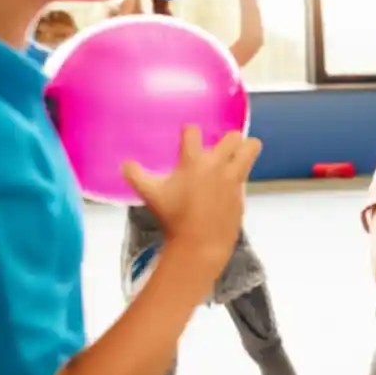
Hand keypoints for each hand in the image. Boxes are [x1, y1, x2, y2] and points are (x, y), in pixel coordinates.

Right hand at [122, 126, 262, 281]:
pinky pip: (247, 172)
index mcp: (193, 161)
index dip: (189, 131)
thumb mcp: (150, 195)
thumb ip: (135, 176)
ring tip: (236, 154)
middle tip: (218, 148)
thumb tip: (125, 164)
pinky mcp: (242, 191)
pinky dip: (240, 173)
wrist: (200, 244)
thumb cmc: (174, 218)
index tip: (187, 137)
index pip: (193, 130)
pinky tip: (230, 181)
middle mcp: (217, 165)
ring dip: (245, 148)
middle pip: (231, 135)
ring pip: (250, 147)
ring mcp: (233, 178)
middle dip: (226, 138)